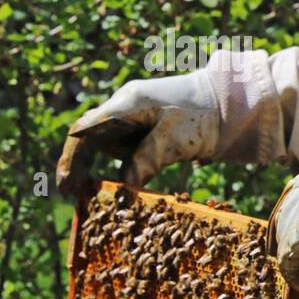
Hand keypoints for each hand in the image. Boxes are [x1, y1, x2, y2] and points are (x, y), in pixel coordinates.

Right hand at [56, 71, 220, 193]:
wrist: (231, 103)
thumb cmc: (204, 117)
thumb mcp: (176, 140)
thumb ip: (147, 160)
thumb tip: (124, 188)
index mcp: (127, 104)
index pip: (86, 131)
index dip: (72, 158)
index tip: (67, 185)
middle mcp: (124, 107)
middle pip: (90, 136)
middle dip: (80, 164)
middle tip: (74, 194)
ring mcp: (134, 117)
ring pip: (108, 145)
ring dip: (103, 167)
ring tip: (98, 193)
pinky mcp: (147, 128)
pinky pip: (126, 148)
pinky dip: (123, 166)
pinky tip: (124, 185)